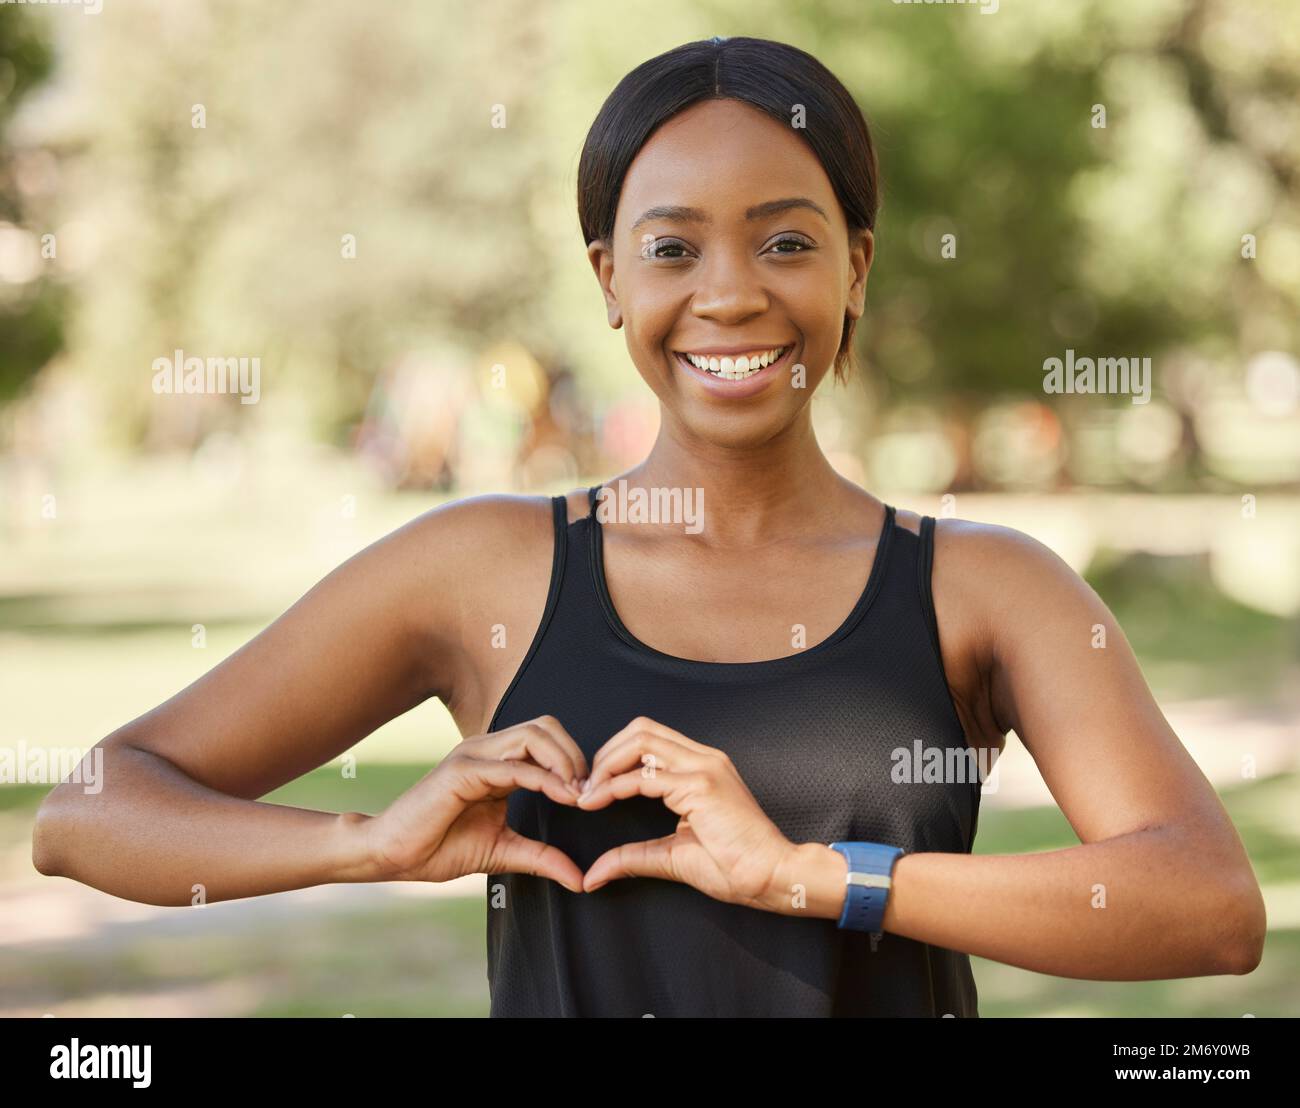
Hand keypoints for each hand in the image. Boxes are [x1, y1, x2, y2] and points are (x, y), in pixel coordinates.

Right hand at [365, 715, 588, 891]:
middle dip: (576, 755)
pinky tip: (562, 797)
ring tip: (579, 794)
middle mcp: (487, 749)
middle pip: (546, 727)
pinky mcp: (461, 770)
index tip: (593, 796)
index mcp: (498, 761)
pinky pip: (512, 766)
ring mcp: (473, 755)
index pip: (547, 739)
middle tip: (590, 792)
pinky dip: (543, 778)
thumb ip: (542, 858)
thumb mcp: (503, 851)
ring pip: (533, 736)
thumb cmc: (439, 848)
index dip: (575, 762)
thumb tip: (580, 880)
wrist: (392, 855)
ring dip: (564, 762)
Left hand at [574, 715, 796, 907]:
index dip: (613, 758)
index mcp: (700, 766)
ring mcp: (703, 767)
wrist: (772, 876)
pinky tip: (599, 801)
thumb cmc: (733, 867)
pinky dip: (615, 786)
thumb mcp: (672, 855)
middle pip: (640, 728)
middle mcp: (702, 758)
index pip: (648, 738)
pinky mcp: (701, 785)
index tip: (591, 789)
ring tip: (589, 793)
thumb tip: (594, 875)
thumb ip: (633, 856)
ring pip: (640, 740)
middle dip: (605, 753)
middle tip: (585, 787)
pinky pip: (645, 776)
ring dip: (606, 763)